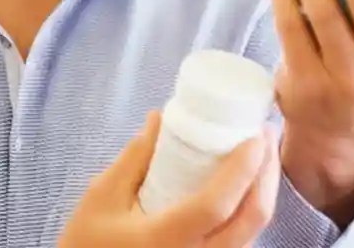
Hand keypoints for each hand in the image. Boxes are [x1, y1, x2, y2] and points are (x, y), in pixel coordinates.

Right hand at [59, 112, 279, 247]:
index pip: (217, 204)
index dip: (243, 169)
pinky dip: (250, 213)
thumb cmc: (87, 243)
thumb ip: (136, 157)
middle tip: (264, 136)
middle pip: (251, 221)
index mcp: (163, 241)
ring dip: (263, 193)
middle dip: (265, 174)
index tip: (255, 135)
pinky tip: (246, 189)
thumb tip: (161, 118)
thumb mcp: (103, 196)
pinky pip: (241, 244)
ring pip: (252, 235)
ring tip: (260, 157)